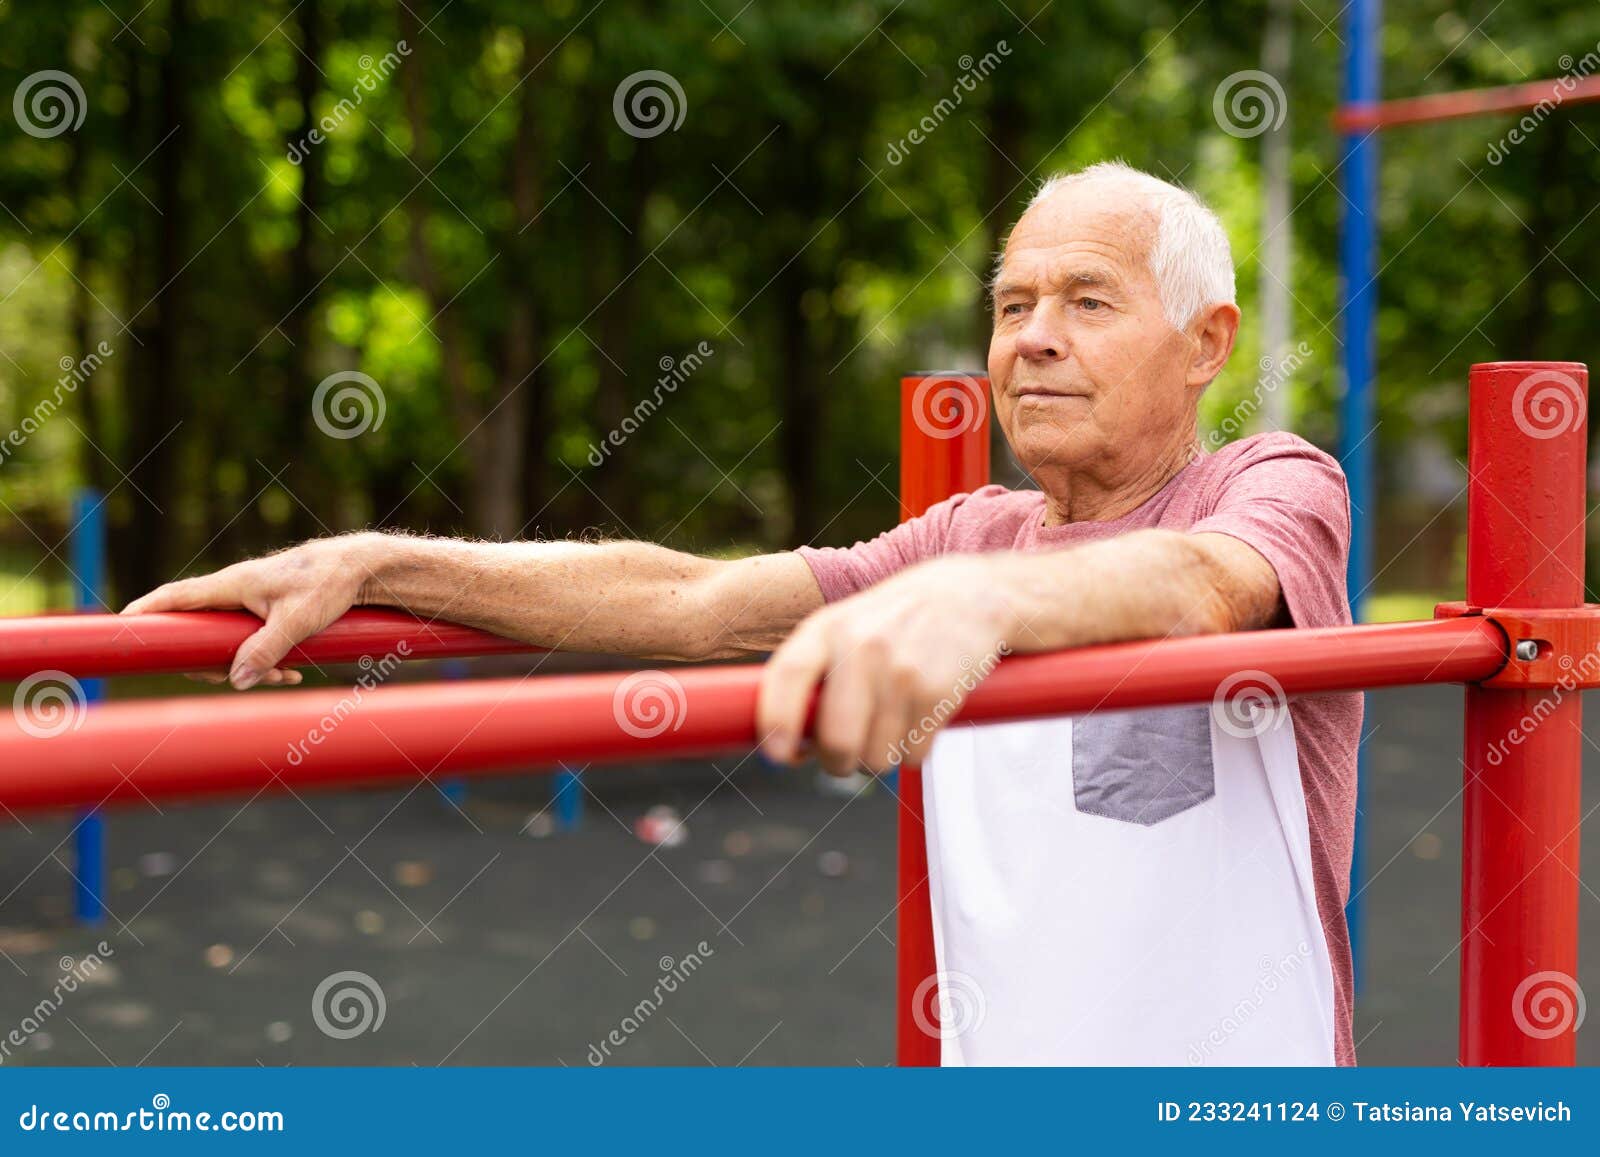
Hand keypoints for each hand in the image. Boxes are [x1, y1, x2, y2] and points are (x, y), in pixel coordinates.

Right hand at [121, 534, 378, 689]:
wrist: (361, 568)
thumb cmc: (328, 584)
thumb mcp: (296, 622)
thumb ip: (264, 651)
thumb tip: (235, 681)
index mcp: (231, 585)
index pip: (175, 597)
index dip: (146, 612)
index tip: (120, 626)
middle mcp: (235, 590)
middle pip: (199, 631)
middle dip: (213, 663)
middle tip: (236, 680)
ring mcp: (251, 600)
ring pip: (229, 640)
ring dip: (249, 665)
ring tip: (285, 676)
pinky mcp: (269, 609)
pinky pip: (253, 639)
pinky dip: (267, 659)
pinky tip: (292, 672)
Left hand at [756, 555, 1015, 775]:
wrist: (966, 595)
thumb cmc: (893, 622)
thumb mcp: (844, 628)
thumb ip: (812, 677)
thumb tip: (786, 747)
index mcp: (827, 628)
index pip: (788, 674)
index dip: (776, 720)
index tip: (776, 754)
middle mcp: (862, 646)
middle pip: (837, 739)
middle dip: (837, 763)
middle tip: (844, 757)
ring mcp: (901, 670)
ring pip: (876, 758)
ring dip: (880, 757)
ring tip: (889, 724)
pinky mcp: (937, 691)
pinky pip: (912, 755)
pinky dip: (914, 750)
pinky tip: (918, 717)